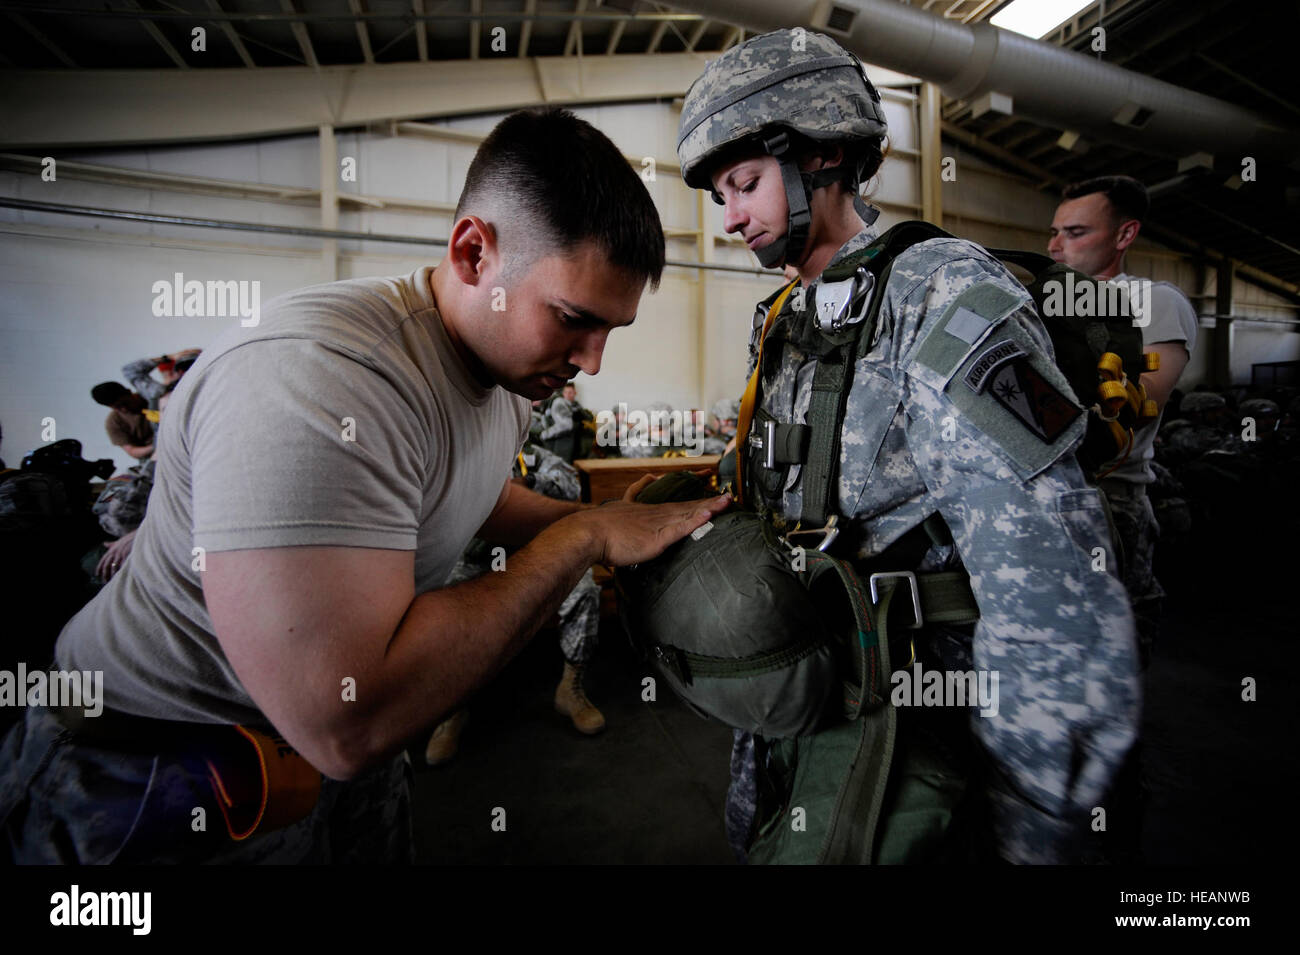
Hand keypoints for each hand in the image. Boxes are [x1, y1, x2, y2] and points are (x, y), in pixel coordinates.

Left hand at [96, 529, 136, 580]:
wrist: (139, 535)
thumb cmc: (129, 539)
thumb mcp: (119, 541)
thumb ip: (112, 544)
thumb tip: (104, 543)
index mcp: (111, 550)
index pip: (103, 560)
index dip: (99, 567)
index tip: (97, 574)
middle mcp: (114, 552)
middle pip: (107, 565)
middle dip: (105, 574)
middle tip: (105, 581)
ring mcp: (120, 554)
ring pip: (114, 566)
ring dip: (113, 574)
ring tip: (113, 580)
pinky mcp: (127, 555)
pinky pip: (122, 565)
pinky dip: (121, 570)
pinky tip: (121, 575)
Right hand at [567, 488, 729, 566]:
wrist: (588, 533)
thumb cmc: (603, 527)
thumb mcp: (621, 507)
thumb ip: (634, 494)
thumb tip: (647, 480)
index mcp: (651, 511)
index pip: (681, 505)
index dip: (700, 501)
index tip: (716, 497)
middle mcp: (658, 514)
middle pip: (690, 507)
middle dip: (711, 501)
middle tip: (730, 497)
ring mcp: (658, 524)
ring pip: (689, 514)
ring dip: (710, 508)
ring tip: (727, 503)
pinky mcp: (656, 538)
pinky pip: (680, 528)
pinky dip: (696, 521)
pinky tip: (709, 515)